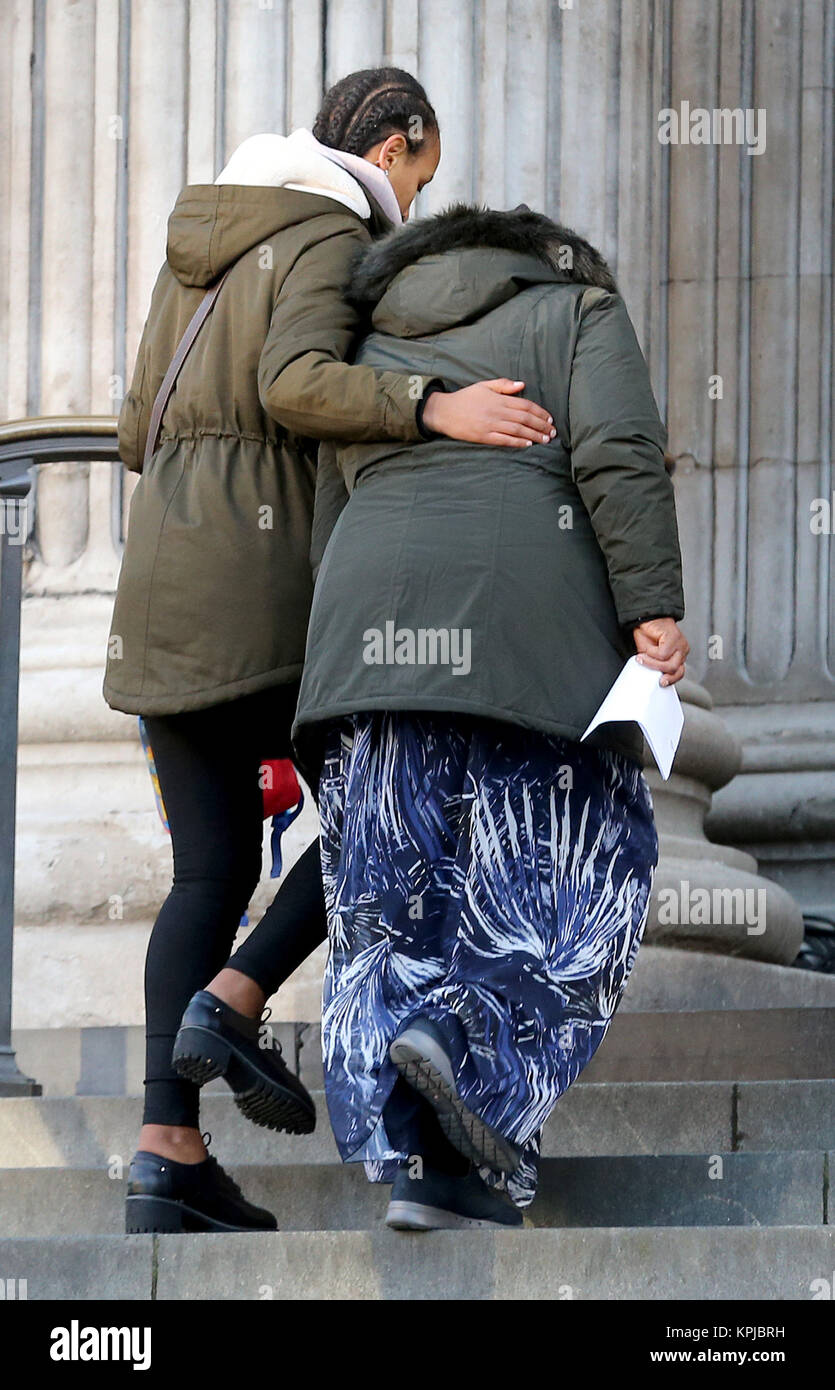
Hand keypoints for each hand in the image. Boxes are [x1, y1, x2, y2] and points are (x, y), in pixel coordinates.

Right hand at [422, 379, 556, 447]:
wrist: (444, 411)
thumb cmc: (465, 398)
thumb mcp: (484, 386)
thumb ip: (503, 385)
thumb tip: (522, 384)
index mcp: (499, 399)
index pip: (525, 405)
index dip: (540, 412)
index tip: (549, 419)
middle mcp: (497, 411)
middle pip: (525, 419)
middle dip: (541, 425)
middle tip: (552, 432)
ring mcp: (490, 425)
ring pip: (517, 430)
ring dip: (533, 435)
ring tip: (545, 440)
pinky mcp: (483, 436)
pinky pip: (504, 440)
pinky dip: (517, 442)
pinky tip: (528, 444)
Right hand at [633, 617, 688, 686]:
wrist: (645, 619)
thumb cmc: (647, 636)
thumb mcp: (649, 656)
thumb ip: (654, 667)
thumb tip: (653, 678)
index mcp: (677, 657)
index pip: (679, 673)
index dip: (670, 679)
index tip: (660, 682)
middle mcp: (682, 651)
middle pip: (675, 670)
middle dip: (658, 670)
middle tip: (644, 665)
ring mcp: (680, 645)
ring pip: (670, 664)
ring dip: (652, 662)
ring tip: (642, 657)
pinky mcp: (675, 638)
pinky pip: (663, 654)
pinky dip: (652, 652)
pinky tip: (648, 647)